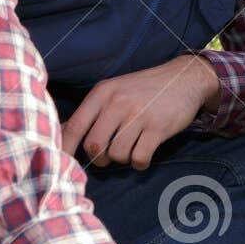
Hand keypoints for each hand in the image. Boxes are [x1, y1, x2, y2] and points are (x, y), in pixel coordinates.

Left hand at [62, 55, 219, 168]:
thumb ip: (93, 111)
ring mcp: (138, 115)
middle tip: (109, 156)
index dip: (64, 149)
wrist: (184, 79)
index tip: (61, 164)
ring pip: (116, 154)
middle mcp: (117, 102)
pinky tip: (143, 155)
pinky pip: (139, 158)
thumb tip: (61, 133)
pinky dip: (140, 163)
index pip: (74, 126)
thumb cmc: (144, 89)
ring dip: (122, 159)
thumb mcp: (115, 90)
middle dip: (99, 158)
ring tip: (131, 149)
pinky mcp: (158, 128)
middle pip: (94, 145)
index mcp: (102, 93)